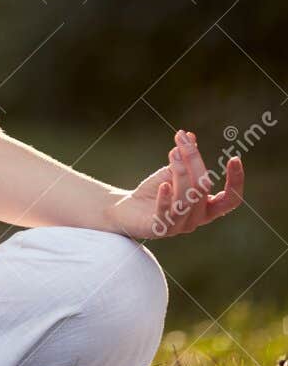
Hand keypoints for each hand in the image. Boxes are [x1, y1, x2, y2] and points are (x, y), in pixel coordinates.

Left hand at [105, 128, 243, 240]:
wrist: (128, 209)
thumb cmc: (155, 191)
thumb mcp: (172, 172)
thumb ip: (184, 160)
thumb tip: (190, 136)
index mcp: (207, 207)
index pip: (230, 200)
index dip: (236, 182)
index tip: (235, 158)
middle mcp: (197, 219)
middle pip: (203, 188)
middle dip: (194, 160)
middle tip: (181, 138)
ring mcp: (179, 226)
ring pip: (187, 199)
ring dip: (180, 172)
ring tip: (173, 153)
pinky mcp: (160, 230)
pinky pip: (166, 214)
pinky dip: (166, 199)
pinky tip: (163, 184)